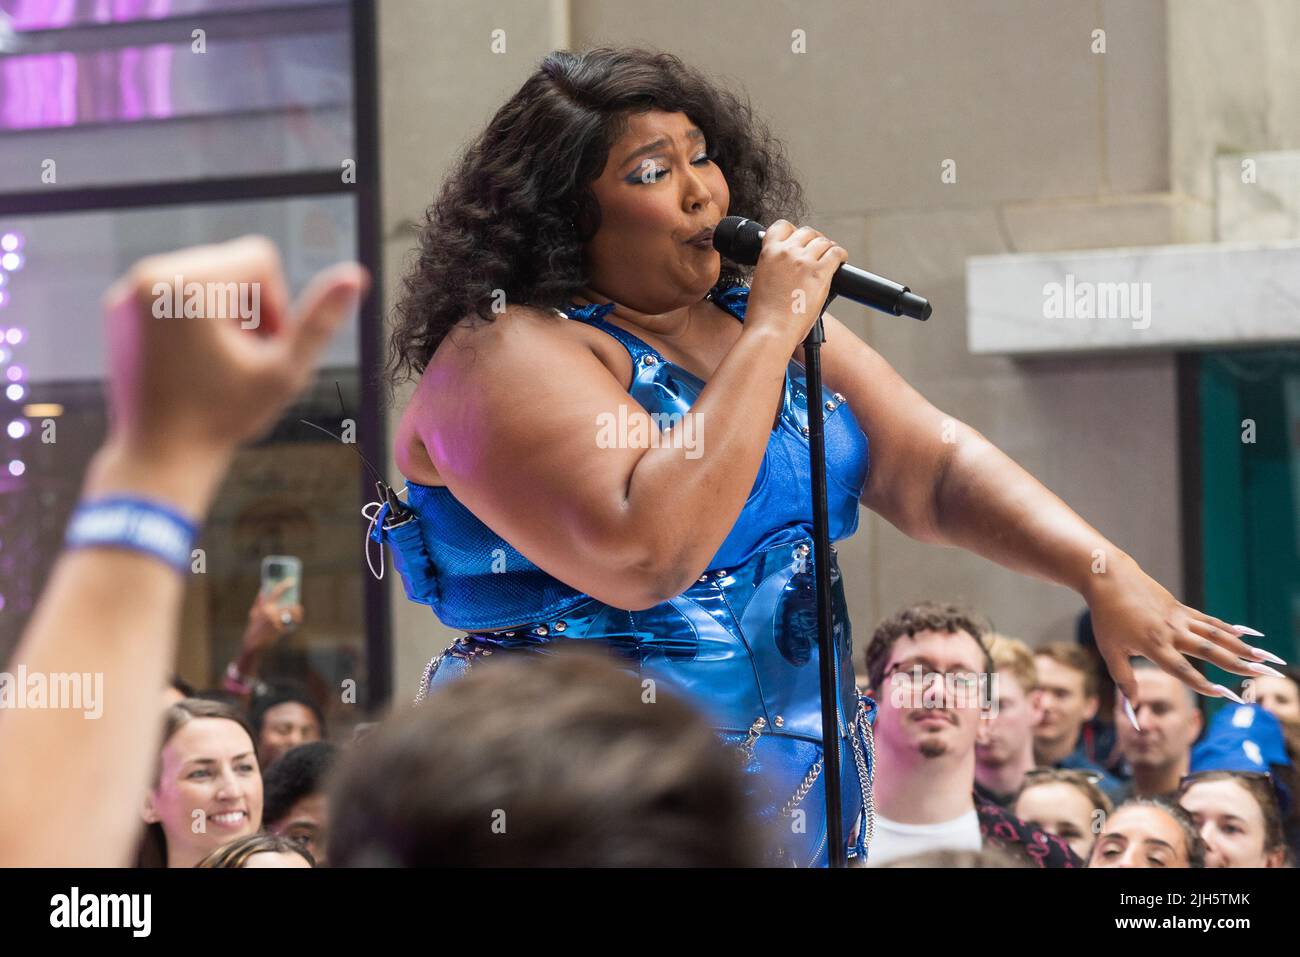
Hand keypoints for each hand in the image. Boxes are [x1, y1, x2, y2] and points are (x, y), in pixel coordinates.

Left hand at [100, 235, 368, 463]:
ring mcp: (129, 291)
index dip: (276, 304)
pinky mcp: (119, 308)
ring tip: (217, 360)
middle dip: (248, 308)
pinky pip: (176, 292)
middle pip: (231, 264)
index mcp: (189, 282)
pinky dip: (193, 317)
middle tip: (241, 358)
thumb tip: (356, 277)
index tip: (263, 348)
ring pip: (206, 277)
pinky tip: (192, 359)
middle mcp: (151, 274)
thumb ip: (319, 321)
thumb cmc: (223, 418)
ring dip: (223, 313)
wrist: (160, 456)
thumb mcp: (283, 370)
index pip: (260, 258)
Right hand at [242, 578, 302, 653]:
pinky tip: (295, 624)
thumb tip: (263, 589)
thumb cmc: (254, 627)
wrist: (252, 643)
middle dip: (297, 608)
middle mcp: (270, 613)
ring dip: (298, 616)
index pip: (276, 592)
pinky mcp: (278, 630)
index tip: (293, 581)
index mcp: (264, 606)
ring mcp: (275, 622)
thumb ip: (259, 602)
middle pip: (290, 607)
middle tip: (299, 608)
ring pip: (292, 616)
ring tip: (299, 616)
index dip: (285, 585)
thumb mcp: (254, 613)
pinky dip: (293, 624)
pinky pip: (290, 625)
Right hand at [743, 221, 848, 348]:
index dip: (794, 232)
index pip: (783, 226)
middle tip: (817, 253)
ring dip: (827, 248)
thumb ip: (773, 266)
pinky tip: (840, 260)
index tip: (799, 240)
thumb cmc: (763, 314)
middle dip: (813, 241)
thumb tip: (784, 267)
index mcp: (768, 252)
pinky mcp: (819, 272)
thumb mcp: (759, 280)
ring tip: (829, 258)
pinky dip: (840, 255)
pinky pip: (836, 253)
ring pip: (823, 241)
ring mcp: (803, 261)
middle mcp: (786, 252)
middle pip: (807, 232)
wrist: (770, 330)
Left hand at [1084, 553, 1278, 706]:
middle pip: (1209, 651)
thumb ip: (1123, 679)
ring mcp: (1178, 618)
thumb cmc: (1107, 618)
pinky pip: (1207, 621)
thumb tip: (1131, 706)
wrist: (1110, 579)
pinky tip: (1245, 634)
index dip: (1202, 683)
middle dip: (1236, 664)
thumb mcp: (1110, 650)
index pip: (1182, 670)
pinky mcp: (1180, 608)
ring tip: (1263, 656)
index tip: (1223, 694)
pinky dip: (1227, 628)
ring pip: (1214, 634)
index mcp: (1153, 646)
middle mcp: (1171, 632)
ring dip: (1240, 646)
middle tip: (1261, 674)